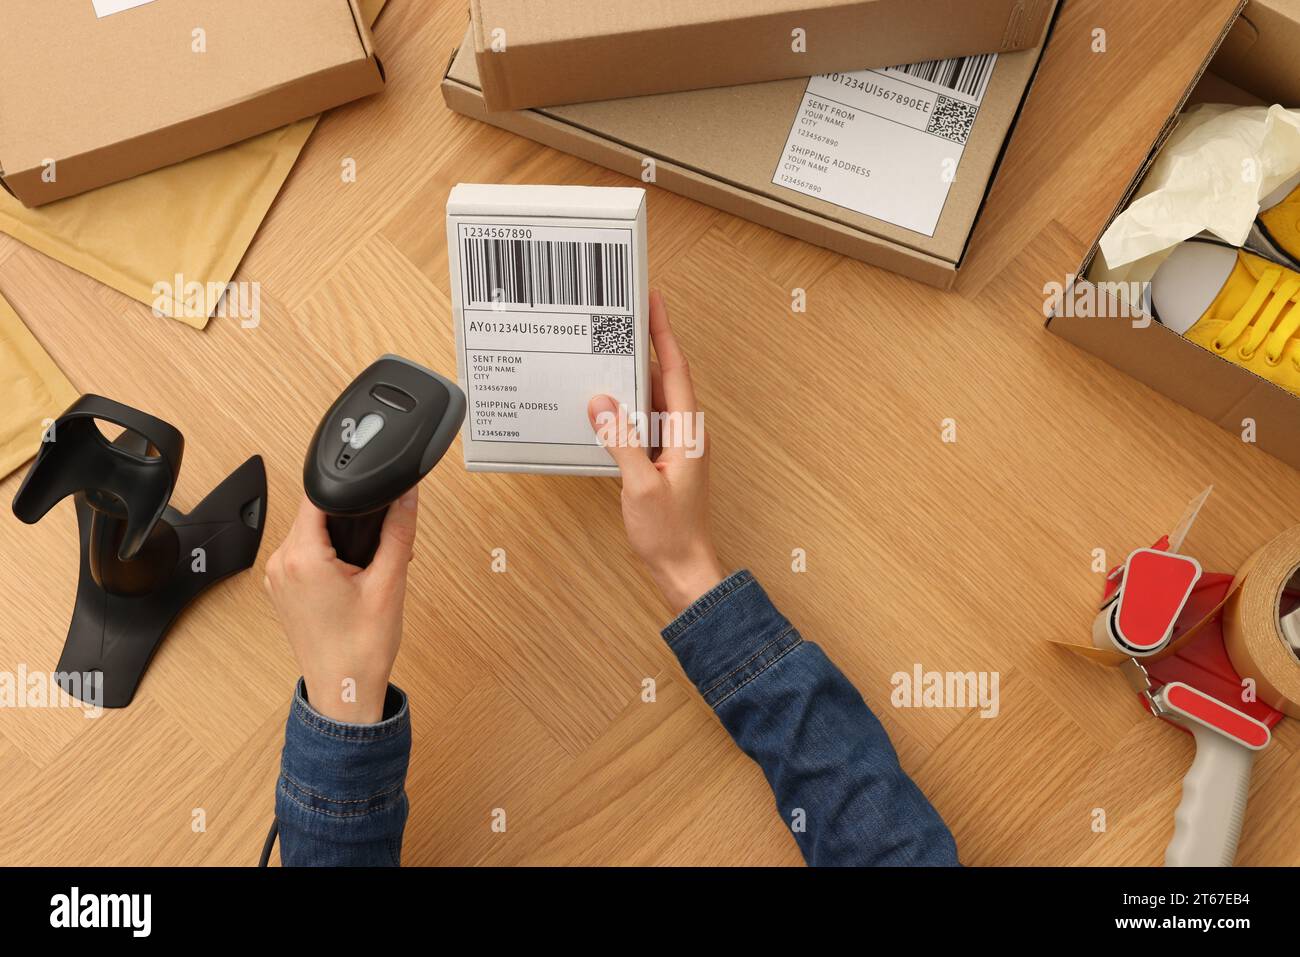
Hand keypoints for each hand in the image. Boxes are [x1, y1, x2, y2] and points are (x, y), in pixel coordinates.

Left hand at [264, 490, 417, 722]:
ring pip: (307, 534)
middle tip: (373, 546)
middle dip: (348, 519)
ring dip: (337, 539)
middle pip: (312, 514)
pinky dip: (325, 557)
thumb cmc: (361, 649)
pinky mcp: (280, 590)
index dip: (346, 488)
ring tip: (363, 568)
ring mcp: (275, 579)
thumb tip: (406, 496)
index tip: (368, 494)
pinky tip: (349, 580)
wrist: (345, 690)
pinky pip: (301, 556)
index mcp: (301, 557)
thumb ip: (398, 531)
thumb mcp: (389, 582)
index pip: (317, 495)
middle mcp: (279, 564)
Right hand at [589, 290, 723, 614]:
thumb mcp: (639, 486)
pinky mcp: (663, 460)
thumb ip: (621, 441)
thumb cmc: (669, 533)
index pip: (676, 370)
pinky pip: (645, 422)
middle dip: (646, 346)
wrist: (684, 568)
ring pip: (653, 400)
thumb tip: (602, 402)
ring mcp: (675, 447)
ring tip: (609, 350)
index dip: (664, 334)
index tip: (653, 302)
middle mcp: (686, 434)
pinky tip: (607, 403)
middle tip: (622, 316)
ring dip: (633, 377)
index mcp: (688, 433)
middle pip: (665, 379)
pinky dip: (627, 407)